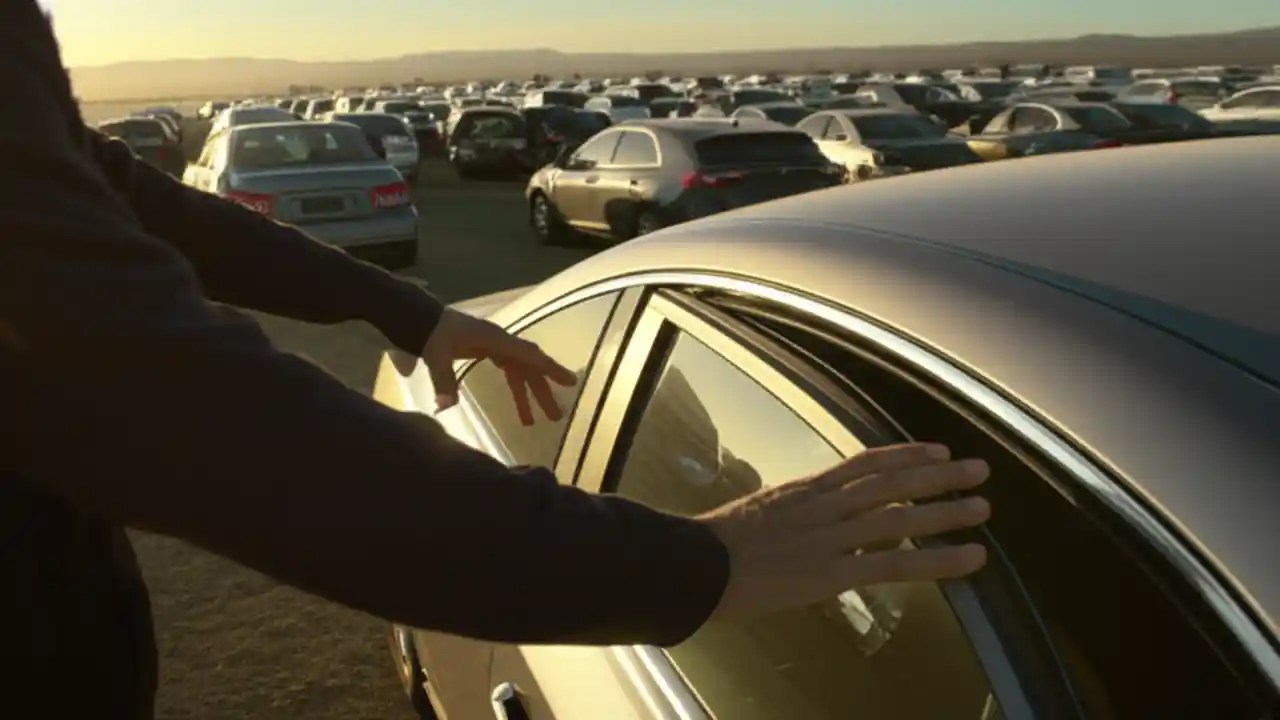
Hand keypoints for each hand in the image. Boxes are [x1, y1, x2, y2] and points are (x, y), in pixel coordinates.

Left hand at [421, 308, 577, 423]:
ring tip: (532, 423)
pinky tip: (519, 404)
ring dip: (527, 396)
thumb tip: (445, 407)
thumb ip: (443, 380)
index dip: (550, 369)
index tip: (570, 382)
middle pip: (528, 368)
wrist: (419, 317)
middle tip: (556, 416)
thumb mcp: (436, 355)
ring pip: (519, 372)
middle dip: (542, 392)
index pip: (528, 356)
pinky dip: (516, 386)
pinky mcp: (486, 350)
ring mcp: (494, 346)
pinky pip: (509, 370)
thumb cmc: (431, 333)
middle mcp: (500, 342)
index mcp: (495, 340)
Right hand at [699, 443, 990, 620]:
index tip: (936, 449)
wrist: (693, 565)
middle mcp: (822, 506)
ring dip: (945, 511)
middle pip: (890, 482)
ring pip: (899, 517)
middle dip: (937, 474)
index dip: (903, 455)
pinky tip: (970, 559)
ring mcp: (829, 537)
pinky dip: (937, 560)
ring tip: (982, 507)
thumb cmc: (710, 547)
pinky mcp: (831, 571)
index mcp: (803, 491)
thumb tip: (798, 524)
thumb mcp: (752, 516)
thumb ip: (785, 517)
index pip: (862, 464)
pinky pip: (894, 565)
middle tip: (979, 469)